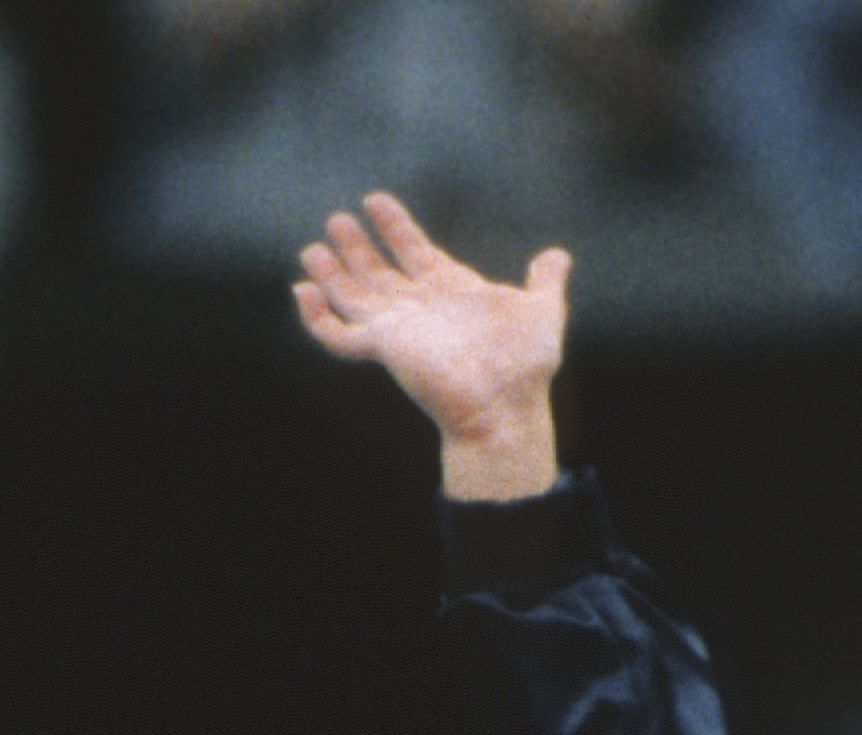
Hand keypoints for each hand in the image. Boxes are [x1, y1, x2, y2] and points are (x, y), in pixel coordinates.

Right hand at [292, 193, 570, 499]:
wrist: (507, 407)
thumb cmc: (526, 366)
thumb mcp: (543, 312)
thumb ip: (546, 281)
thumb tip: (558, 256)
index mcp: (450, 290)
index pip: (414, 250)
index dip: (394, 226)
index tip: (375, 200)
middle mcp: (419, 307)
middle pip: (376, 271)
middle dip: (356, 246)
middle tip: (336, 219)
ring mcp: (398, 328)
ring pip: (352, 297)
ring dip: (331, 273)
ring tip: (312, 248)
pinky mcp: (382, 347)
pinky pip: (338, 336)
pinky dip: (317, 318)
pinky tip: (304, 293)